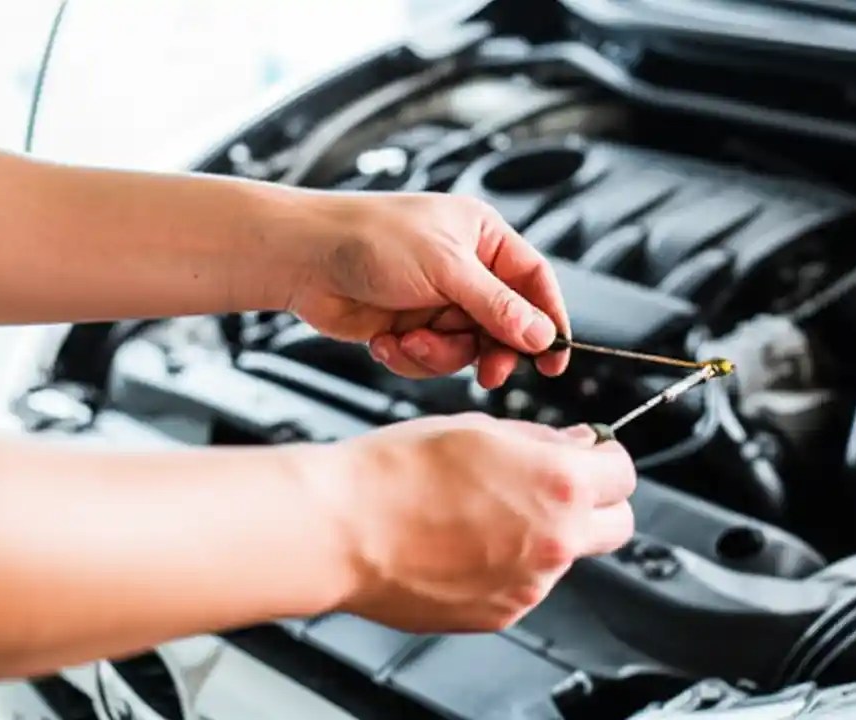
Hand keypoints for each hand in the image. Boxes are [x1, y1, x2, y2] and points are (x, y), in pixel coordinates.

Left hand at [288, 193, 569, 388]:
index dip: (549, 320)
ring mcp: (438, 299)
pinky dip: (411, 356)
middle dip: (490, 350)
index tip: (554, 358)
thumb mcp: (445, 270)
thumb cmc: (369, 239)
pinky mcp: (411, 326)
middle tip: (489, 372)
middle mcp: (465, 269)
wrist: (301, 259)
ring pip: (467, 348)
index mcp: (483, 238)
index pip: (535, 282)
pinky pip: (432, 358)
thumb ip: (498, 307)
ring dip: (440, 353)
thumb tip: (541, 333)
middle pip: (505, 324)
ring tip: (411, 339)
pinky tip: (387, 341)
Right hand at [297, 413, 636, 633]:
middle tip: (559, 487)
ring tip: (484, 513)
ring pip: (567, 556)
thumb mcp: (480, 428)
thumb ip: (542, 439)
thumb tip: (576, 442)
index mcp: (561, 483)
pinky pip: (525, 585)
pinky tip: (465, 543)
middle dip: (597, 503)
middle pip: (617, 524)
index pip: (623, 473)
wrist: (343, 529)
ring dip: (546, 535)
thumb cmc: (398, 473)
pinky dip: (509, 566)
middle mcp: (557, 540)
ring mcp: (531, 583)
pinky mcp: (502, 613)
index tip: (590, 455)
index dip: (605, 459)